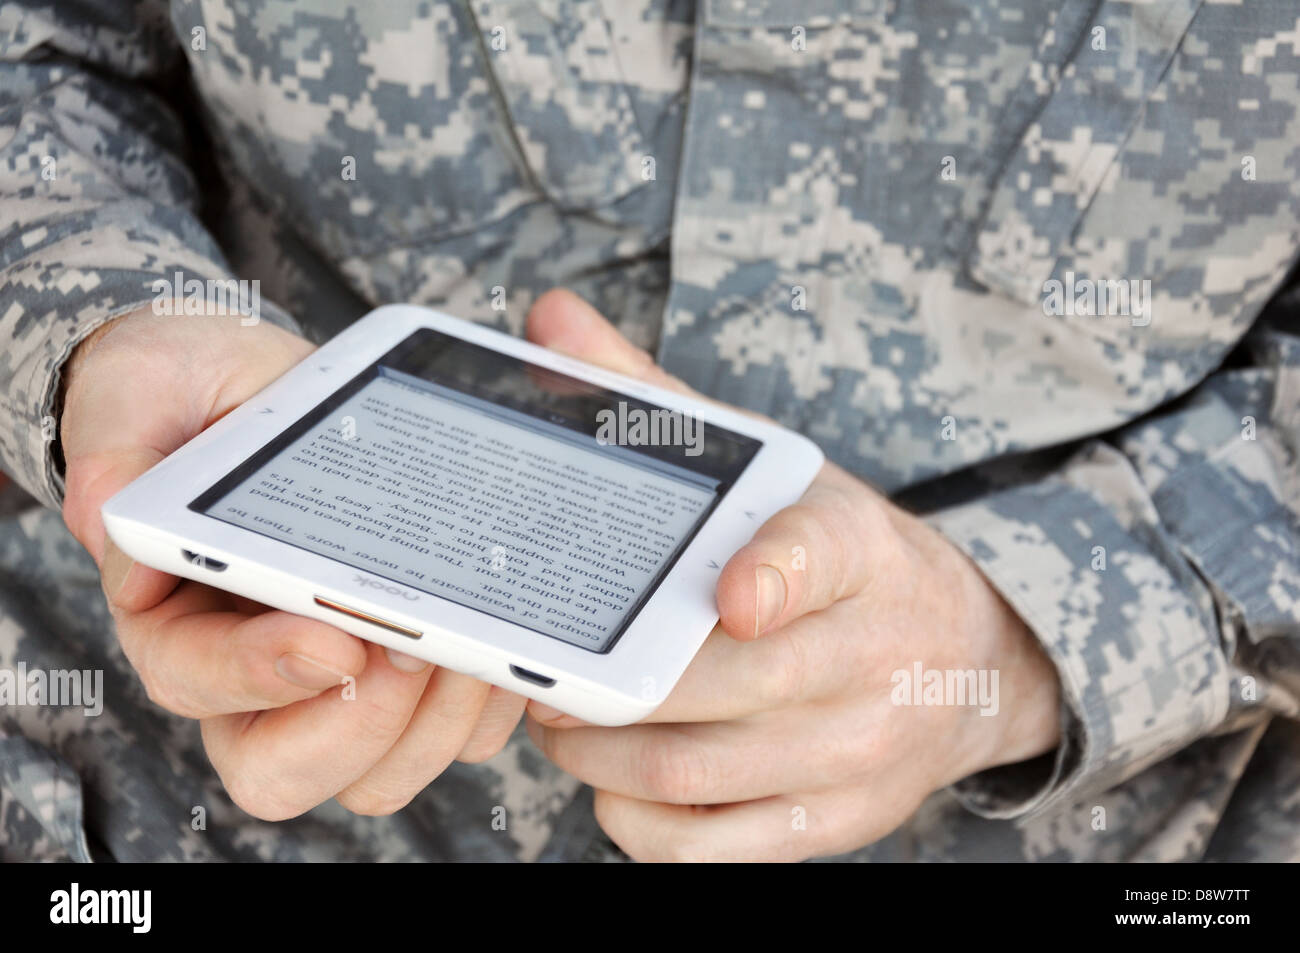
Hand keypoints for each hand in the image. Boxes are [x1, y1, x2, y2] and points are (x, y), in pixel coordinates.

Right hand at [61, 308, 524, 819]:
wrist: (258, 389)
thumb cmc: (192, 398)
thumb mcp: (142, 394)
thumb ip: (118, 445)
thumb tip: (108, 519)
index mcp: (175, 621)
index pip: (199, 683)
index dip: (265, 674)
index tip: (337, 637)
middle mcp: (253, 675)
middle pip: (290, 768)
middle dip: (366, 720)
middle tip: (420, 643)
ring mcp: (335, 684)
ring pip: (384, 765)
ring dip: (439, 714)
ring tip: (476, 631)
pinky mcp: (404, 674)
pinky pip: (453, 730)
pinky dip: (487, 697)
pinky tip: (506, 628)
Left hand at [522, 290, 1062, 860]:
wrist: (968, 660)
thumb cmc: (845, 561)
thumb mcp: (780, 474)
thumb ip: (662, 403)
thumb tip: (551, 321)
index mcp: (857, 552)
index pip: (819, 558)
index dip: (773, 577)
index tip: (727, 596)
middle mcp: (868, 658)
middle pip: (717, 686)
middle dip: (602, 686)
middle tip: (538, 670)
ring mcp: (854, 751)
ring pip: (690, 772)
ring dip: (594, 754)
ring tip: (558, 720)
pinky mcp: (833, 823)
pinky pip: (706, 846)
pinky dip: (634, 820)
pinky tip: (612, 782)